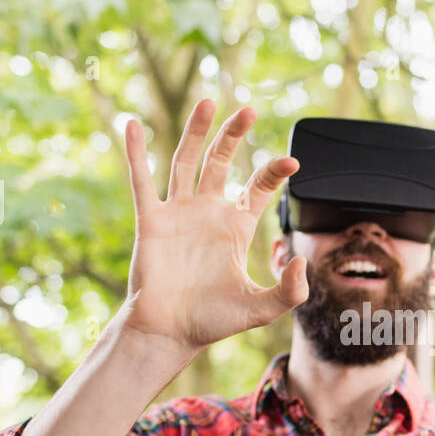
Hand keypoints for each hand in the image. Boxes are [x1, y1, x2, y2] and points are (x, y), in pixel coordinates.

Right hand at [117, 100, 307, 356]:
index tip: (292, 162)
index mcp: (235, 229)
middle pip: (221, 163)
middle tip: (248, 110)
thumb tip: (301, 259)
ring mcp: (178, 214)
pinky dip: (137, 154)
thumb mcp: (261, 308)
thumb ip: (289, 290)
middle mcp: (207, 214)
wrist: (170, 333)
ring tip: (207, 102)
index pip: (256, 188)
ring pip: (185, 162)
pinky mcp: (151, 221)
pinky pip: (142, 182)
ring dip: (195, 132)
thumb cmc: (212, 322)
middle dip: (233, 136)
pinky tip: (133, 126)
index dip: (273, 172)